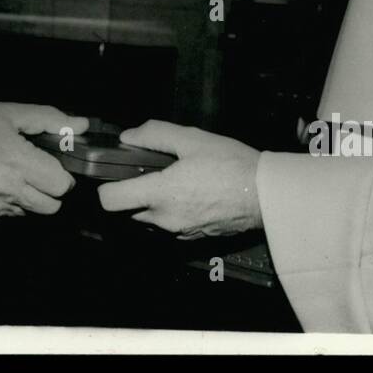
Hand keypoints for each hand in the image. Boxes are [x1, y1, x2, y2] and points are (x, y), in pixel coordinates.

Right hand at [0, 102, 88, 223]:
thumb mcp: (9, 113)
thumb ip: (49, 119)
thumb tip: (79, 125)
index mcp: (18, 161)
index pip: (61, 185)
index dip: (63, 175)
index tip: (54, 165)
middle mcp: (8, 189)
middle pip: (51, 206)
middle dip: (50, 190)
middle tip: (37, 172)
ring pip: (29, 212)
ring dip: (28, 197)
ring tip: (11, 174)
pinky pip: (6, 216)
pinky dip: (6, 203)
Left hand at [97, 120, 262, 238]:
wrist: (266, 194)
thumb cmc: (232, 165)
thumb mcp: (192, 139)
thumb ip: (155, 135)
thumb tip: (129, 137)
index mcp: (160, 194)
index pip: (110, 201)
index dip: (106, 186)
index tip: (114, 175)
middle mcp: (165, 219)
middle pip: (127, 211)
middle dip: (132, 192)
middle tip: (150, 171)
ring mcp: (179, 232)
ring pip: (149, 219)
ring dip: (152, 203)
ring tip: (175, 180)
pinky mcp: (193, 238)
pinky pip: (170, 226)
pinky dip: (171, 212)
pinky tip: (190, 194)